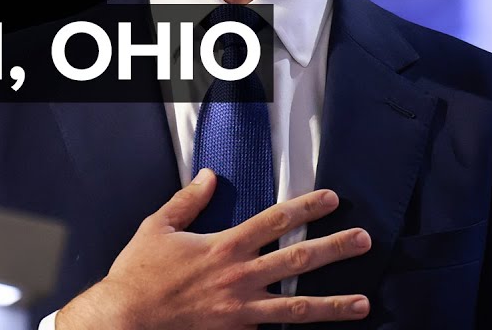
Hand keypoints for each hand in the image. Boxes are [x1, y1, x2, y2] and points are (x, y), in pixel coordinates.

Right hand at [56, 168, 371, 328]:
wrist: (127, 318)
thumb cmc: (139, 272)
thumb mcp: (158, 226)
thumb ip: (188, 200)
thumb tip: (209, 176)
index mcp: (224, 246)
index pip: (275, 220)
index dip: (306, 207)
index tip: (332, 199)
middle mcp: (240, 277)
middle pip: (298, 259)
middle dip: (334, 248)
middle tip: (364, 240)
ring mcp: (241, 310)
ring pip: (297, 308)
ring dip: (333, 304)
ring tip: (364, 303)